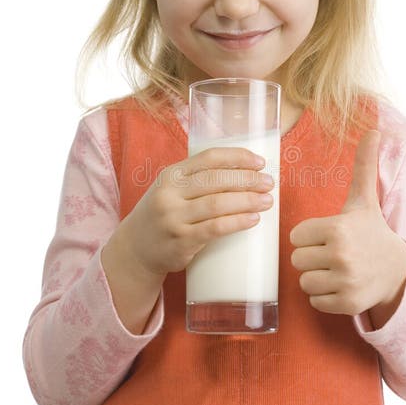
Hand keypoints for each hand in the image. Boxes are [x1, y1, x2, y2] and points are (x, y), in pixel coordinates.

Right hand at [118, 147, 274, 276]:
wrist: (136, 247)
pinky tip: (253, 219)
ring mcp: (174, 217)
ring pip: (218, 204)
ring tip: (267, 201)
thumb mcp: (172, 189)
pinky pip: (215, 228)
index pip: (209, 158)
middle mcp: (170, 193)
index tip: (260, 162)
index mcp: (171, 174)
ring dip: (247, 200)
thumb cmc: (164, 214)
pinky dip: (237, 222)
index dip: (238, 157)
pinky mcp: (181, 241)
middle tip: (269, 184)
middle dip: (248, 180)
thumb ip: (198, 179)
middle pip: (216, 180)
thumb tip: (246, 173)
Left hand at [289, 130, 405, 321]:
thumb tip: (374, 130)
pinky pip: (315, 302)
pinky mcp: (347, 304)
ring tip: (337, 270)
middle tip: (332, 254)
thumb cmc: (372, 231)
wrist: (398, 270)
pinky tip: (342, 285)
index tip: (328, 235)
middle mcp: (341, 255)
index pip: (296, 236)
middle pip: (297, 260)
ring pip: (304, 282)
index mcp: (338, 228)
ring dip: (317, 278)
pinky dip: (325, 297)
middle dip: (311, 258)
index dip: (309, 236)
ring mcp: (345, 281)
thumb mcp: (364, 200)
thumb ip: (363, 166)